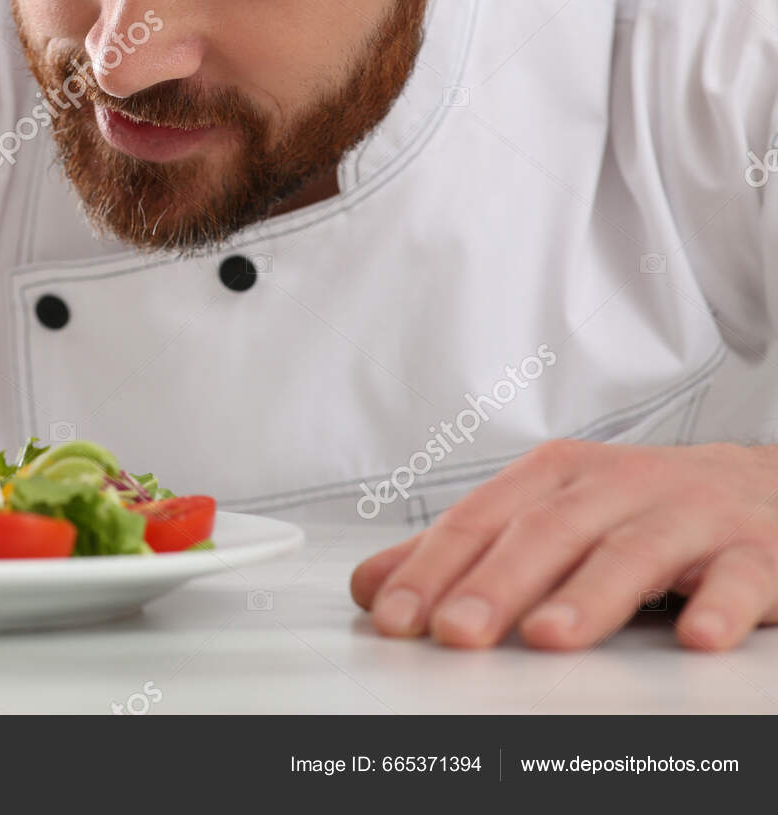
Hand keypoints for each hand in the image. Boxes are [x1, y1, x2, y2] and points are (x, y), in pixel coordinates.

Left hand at [350, 439, 777, 650]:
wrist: (763, 488)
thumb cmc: (640, 507)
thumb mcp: (547, 514)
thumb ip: (463, 553)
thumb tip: (373, 585)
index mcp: (556, 476)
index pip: (481, 520)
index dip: (433, 567)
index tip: (392, 614)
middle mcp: (617, 486)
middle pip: (547, 533)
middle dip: (496, 584)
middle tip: (455, 632)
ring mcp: (689, 515)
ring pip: (632, 552)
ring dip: (590, 596)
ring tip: (549, 636)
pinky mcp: (757, 550)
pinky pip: (738, 578)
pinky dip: (719, 605)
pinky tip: (697, 636)